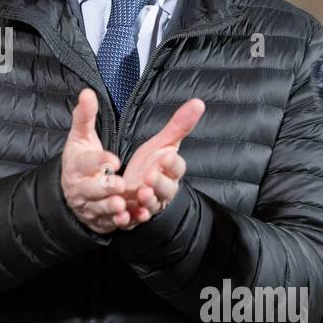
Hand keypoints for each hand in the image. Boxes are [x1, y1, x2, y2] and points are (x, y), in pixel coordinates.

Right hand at [60, 89, 130, 233]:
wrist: (71, 191)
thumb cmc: (80, 160)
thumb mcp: (81, 137)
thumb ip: (85, 116)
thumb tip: (87, 92)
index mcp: (76, 164)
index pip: (85, 162)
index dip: (99, 161)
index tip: (114, 160)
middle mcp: (80, 186)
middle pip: (90, 189)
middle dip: (106, 188)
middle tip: (122, 186)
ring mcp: (89, 205)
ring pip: (99, 208)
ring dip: (111, 207)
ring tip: (123, 204)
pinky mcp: (98, 219)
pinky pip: (107, 223)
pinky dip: (117, 222)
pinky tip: (126, 218)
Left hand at [118, 98, 204, 226]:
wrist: (132, 189)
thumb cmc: (150, 165)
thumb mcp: (161, 144)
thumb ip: (178, 126)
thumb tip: (199, 102)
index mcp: (170, 171)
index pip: (177, 168)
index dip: (171, 164)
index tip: (164, 156)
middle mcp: (163, 190)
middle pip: (167, 189)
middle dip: (159, 183)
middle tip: (149, 176)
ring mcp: (149, 204)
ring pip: (152, 205)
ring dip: (148, 201)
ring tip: (140, 193)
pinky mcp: (134, 215)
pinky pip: (133, 220)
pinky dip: (129, 218)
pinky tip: (124, 214)